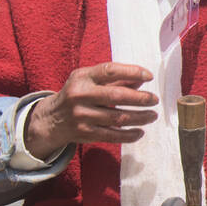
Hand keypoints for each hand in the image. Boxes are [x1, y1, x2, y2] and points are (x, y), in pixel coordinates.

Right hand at [25, 62, 158, 156]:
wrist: (51, 119)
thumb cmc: (78, 95)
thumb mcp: (90, 81)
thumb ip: (115, 79)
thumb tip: (142, 79)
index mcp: (82, 77)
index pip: (109, 70)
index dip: (132, 71)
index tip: (149, 76)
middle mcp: (80, 95)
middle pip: (116, 96)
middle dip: (140, 98)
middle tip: (155, 100)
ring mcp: (81, 115)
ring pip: (118, 117)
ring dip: (140, 117)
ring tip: (152, 115)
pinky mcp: (84, 133)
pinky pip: (112, 135)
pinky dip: (129, 135)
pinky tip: (140, 132)